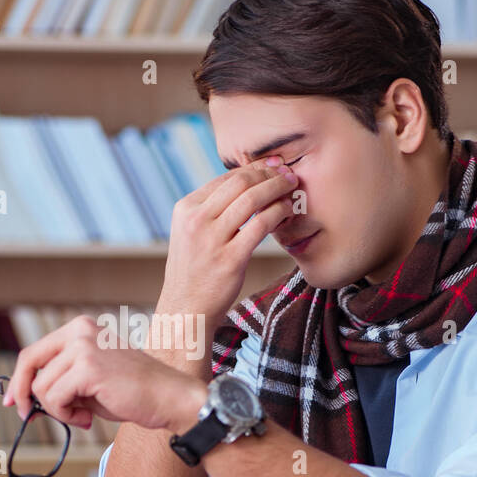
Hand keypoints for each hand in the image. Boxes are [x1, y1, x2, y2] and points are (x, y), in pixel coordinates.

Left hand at [2, 315, 206, 433]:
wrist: (168, 398)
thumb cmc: (134, 392)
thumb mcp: (89, 381)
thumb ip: (61, 381)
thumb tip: (27, 398)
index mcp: (81, 328)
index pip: (35, 350)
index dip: (20, 377)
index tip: (13, 399)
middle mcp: (80, 330)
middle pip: (29, 361)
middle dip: (22, 392)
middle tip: (26, 414)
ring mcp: (83, 346)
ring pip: (42, 386)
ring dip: (57, 410)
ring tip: (83, 416)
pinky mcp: (87, 367)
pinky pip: (55, 398)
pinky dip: (66, 415)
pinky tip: (87, 418)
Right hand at [158, 156, 299, 328]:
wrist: (185, 310)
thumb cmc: (194, 271)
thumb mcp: (191, 233)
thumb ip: (211, 210)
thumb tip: (246, 184)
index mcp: (185, 209)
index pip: (225, 178)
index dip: (254, 168)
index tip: (273, 165)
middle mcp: (196, 220)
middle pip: (239, 182)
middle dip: (268, 173)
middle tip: (288, 172)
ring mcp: (211, 240)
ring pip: (251, 199)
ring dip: (276, 188)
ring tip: (291, 186)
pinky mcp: (230, 259)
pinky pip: (260, 225)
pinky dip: (278, 212)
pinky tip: (287, 210)